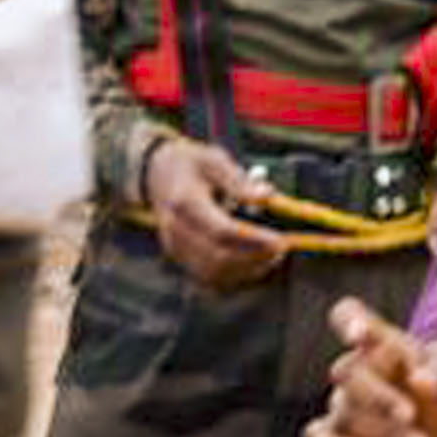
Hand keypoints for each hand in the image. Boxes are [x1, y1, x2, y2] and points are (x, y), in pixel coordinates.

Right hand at [141, 135, 288, 288]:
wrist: (156, 174)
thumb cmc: (189, 164)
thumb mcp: (214, 160)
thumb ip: (240, 180)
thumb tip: (267, 195)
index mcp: (185, 202)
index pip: (222, 231)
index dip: (254, 241)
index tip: (279, 240)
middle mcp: (176, 230)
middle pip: (218, 257)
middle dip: (254, 258)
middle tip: (281, 250)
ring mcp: (174, 247)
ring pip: (213, 273)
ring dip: (245, 270)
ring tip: (271, 257)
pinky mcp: (178, 257)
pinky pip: (207, 276)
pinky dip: (232, 275)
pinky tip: (253, 263)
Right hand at [309, 299, 436, 436]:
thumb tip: (422, 381)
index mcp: (379, 339)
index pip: (347, 316)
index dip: (348, 322)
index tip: (359, 334)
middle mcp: (355, 367)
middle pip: (348, 373)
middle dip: (379, 397)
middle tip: (410, 414)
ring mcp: (344, 401)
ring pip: (346, 411)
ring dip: (380, 429)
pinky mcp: (340, 432)